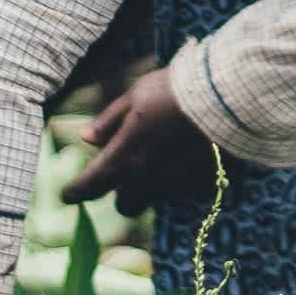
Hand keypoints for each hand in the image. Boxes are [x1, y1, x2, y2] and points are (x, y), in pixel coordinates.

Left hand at [64, 70, 220, 215]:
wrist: (227, 96)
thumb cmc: (175, 89)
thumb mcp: (134, 96)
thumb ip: (109, 121)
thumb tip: (85, 137)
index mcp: (125, 155)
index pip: (91, 185)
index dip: (74, 193)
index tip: (68, 195)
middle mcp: (148, 178)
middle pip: (126, 205)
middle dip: (122, 192)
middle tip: (128, 172)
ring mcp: (176, 185)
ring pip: (155, 199)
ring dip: (153, 186)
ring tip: (166, 156)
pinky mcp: (202, 186)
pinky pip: (183, 191)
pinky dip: (180, 179)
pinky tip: (190, 155)